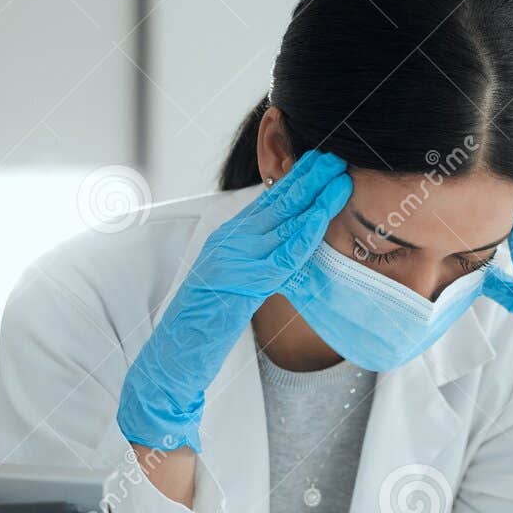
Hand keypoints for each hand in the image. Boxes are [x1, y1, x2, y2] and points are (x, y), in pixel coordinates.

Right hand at [116, 150, 350, 451]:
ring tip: (338, 177)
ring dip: (312, 198)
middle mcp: (228, 241)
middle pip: (275, 202)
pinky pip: (277, 256)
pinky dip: (300, 236)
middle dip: (307, 177)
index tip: (321, 162)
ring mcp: (231, 259)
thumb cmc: (207, 328)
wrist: (174, 358)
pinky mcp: (237, 282)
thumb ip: (262, 264)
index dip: (296, 180)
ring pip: (279, 222)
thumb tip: (292, 252)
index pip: (269, 202)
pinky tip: (320, 221)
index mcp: (230, 239)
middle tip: (335, 154)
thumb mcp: (239, 287)